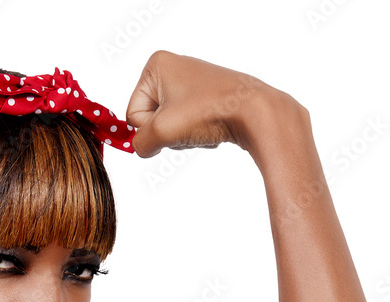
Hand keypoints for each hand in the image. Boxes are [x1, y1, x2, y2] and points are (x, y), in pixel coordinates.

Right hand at [125, 50, 284, 157]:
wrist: (256, 112)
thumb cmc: (211, 111)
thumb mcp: (163, 131)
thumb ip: (141, 143)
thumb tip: (142, 147)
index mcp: (156, 66)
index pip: (133, 113)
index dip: (150, 130)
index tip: (172, 128)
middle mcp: (173, 68)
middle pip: (153, 118)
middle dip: (170, 132)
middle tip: (190, 128)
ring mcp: (193, 82)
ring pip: (173, 124)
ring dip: (185, 135)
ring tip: (204, 128)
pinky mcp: (208, 97)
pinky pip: (190, 124)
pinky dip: (198, 132)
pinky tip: (214, 129)